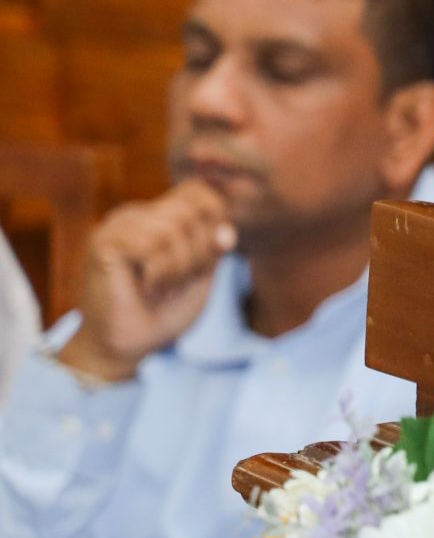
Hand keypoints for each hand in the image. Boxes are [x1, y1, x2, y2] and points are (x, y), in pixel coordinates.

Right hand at [57, 180, 234, 383]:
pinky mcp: (103, 242)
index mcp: (160, 215)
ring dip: (179, 267)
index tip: (206, 261)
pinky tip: (146, 287)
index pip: (200, 192)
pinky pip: (149, 243)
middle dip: (200, 252)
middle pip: (192, 209)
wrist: (128, 345)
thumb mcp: (202, 275)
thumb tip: (226, 230)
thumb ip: (213, 247)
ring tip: (162, 287)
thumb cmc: (164, 311)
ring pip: (173, 227)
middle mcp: (137, 213)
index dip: (216, 222)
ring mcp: (117, 225)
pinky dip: (159, 272)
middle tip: (181, 281)